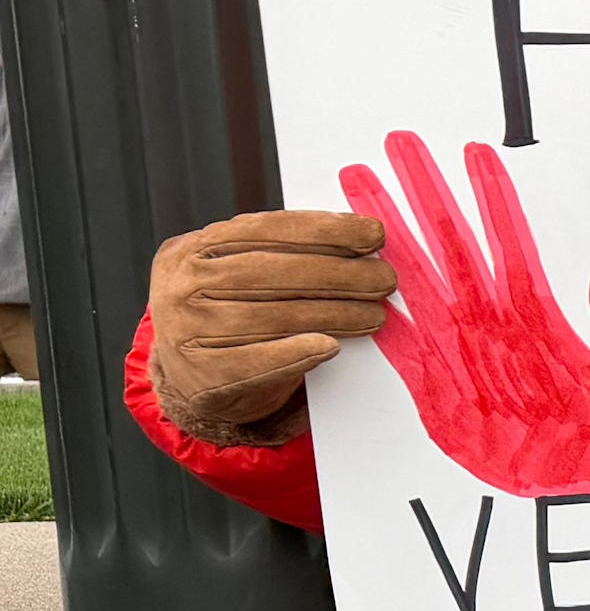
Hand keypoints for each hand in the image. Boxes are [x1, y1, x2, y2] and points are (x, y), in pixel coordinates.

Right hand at [145, 208, 395, 444]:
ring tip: (375, 314)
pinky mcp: (200, 374)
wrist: (191, 380)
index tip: (374, 234)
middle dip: (337, 274)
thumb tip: (359, 242)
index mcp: (194, 248)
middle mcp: (183, 283)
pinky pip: (253, 363)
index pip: (265, 229)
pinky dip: (295, 353)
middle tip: (385, 279)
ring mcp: (184, 328)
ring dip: (331, 314)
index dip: (324, 230)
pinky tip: (330, 347)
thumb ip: (282, 256)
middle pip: (270, 273)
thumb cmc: (231, 317)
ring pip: (269, 317)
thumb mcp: (238, 275)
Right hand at [346, 133, 589, 494]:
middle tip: (398, 142)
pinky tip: (347, 272)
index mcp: (534, 315)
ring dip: (387, 231)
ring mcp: (457, 347)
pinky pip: (394, 338)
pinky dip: (370, 307)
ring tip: (357, 181)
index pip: (508, 239)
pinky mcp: (433, 384)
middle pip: (450, 241)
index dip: (492, 195)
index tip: (476, 151)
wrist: (567, 493)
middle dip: (425, 192)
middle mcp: (488, 321)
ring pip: (413, 274)